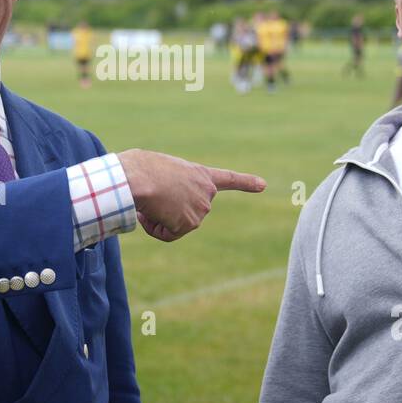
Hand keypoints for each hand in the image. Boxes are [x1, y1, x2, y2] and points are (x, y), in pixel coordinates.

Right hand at [119, 148, 265, 241]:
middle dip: (167, 209)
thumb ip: (164, 186)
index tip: (263, 185)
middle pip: (186, 211)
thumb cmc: (139, 168)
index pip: (227, 179)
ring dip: (157, 218)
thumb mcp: (157, 169)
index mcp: (200, 174)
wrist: (138, 178)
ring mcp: (201, 209)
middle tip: (153, 195)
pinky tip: (148, 212)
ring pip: (175, 225)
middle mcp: (207, 192)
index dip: (245, 182)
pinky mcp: (190, 224)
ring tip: (150, 200)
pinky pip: (167, 234)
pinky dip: (154, 228)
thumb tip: (148, 207)